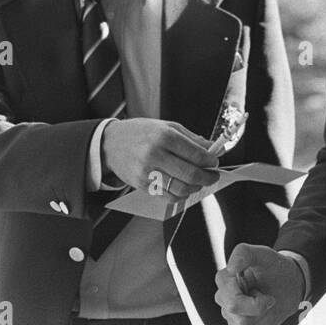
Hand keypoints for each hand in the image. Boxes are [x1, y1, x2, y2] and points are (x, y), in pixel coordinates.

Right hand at [100, 118, 218, 200]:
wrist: (110, 144)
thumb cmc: (140, 133)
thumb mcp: (166, 126)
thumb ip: (191, 138)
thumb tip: (213, 149)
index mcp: (164, 136)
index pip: (196, 154)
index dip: (211, 161)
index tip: (215, 162)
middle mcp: (155, 154)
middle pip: (191, 174)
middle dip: (208, 177)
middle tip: (213, 176)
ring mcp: (147, 172)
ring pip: (181, 189)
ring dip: (196, 188)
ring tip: (199, 182)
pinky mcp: (142, 185)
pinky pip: (168, 197)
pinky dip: (181, 195)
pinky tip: (184, 187)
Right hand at [215, 243, 304, 324]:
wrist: (290, 283)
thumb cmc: (274, 267)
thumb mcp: (263, 254)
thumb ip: (244, 253)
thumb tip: (231, 268)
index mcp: (224, 280)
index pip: (231, 302)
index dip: (254, 303)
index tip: (264, 293)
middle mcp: (224, 299)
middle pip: (238, 317)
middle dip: (259, 309)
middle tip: (269, 298)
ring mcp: (232, 317)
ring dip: (263, 316)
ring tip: (265, 303)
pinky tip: (267, 315)